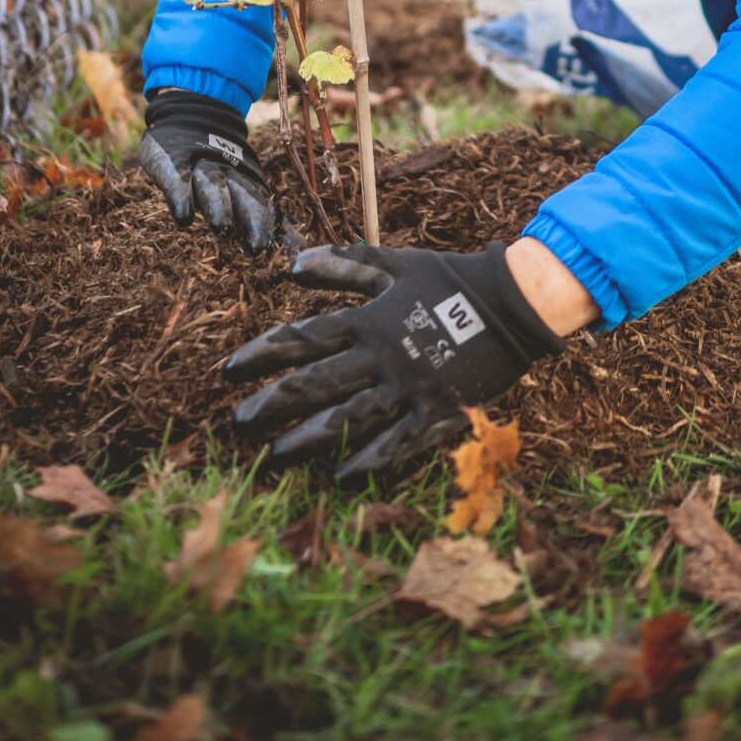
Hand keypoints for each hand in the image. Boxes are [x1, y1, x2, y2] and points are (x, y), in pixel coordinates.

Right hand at [138, 89, 275, 247]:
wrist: (192, 109)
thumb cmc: (220, 157)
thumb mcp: (240, 176)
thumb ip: (261, 209)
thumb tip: (295, 244)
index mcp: (244, 177)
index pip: (259, 202)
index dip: (265, 226)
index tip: (272, 249)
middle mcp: (225, 171)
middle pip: (241, 195)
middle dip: (250, 219)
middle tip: (256, 246)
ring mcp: (199, 163)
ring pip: (212, 184)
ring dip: (219, 206)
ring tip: (222, 228)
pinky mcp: (172, 158)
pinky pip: (176, 177)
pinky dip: (180, 194)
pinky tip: (183, 214)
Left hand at [226, 240, 569, 484]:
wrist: (511, 303)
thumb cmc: (447, 280)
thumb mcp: (394, 263)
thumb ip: (344, 265)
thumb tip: (291, 265)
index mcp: (368, 319)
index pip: (304, 338)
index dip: (263, 353)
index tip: (229, 369)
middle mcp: (381, 356)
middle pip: (317, 383)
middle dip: (273, 403)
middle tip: (238, 421)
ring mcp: (408, 387)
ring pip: (349, 418)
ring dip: (308, 437)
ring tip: (275, 454)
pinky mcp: (436, 412)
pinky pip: (398, 443)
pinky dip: (369, 460)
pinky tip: (341, 477)